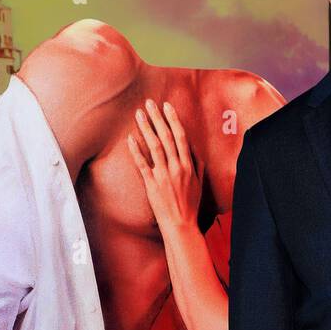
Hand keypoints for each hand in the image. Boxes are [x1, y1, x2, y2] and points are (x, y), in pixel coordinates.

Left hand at [127, 98, 203, 233]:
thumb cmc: (190, 206)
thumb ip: (197, 165)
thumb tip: (194, 149)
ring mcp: (164, 176)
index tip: (167, 107)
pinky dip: (136, 150)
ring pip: (154, 147)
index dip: (173, 120)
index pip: (181, 137)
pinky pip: (142, 164)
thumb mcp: (199, 184)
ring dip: (146, 128)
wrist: (181, 226)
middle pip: (166, 137)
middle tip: (149, 103)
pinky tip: (130, 138)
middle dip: (158, 118)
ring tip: (139, 114)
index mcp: (189, 166)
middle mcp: (177, 168)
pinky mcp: (152, 185)